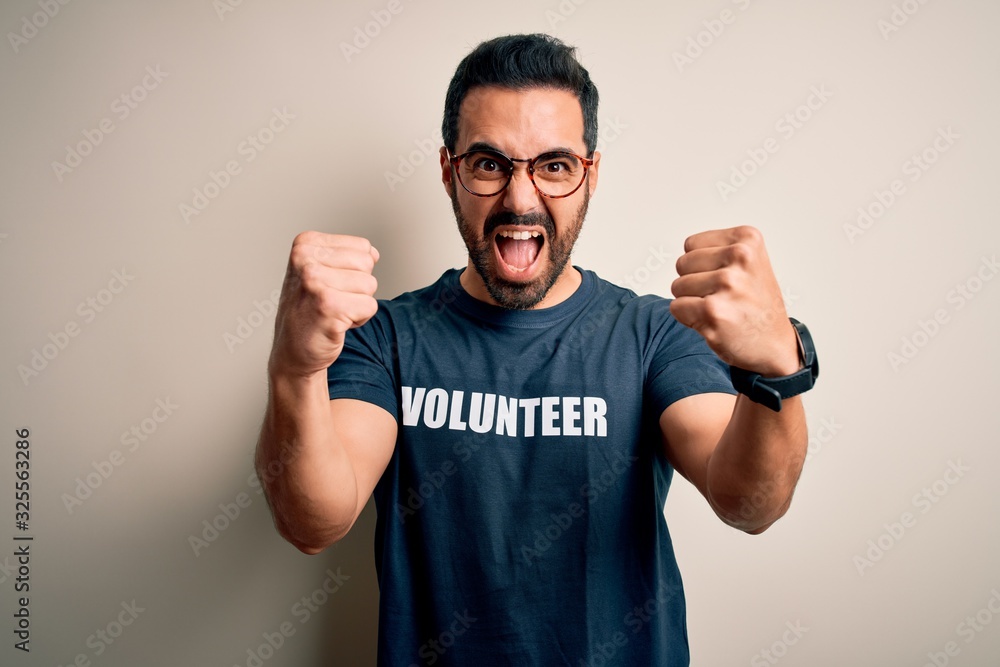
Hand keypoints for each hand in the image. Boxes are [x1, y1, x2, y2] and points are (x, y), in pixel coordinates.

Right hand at [270, 232, 379, 377]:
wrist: (292, 352)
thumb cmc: (308, 311)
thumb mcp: (318, 271)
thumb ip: (346, 256)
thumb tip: (374, 254)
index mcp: (304, 244)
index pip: (362, 247)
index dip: (353, 271)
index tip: (329, 285)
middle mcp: (305, 259)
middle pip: (367, 264)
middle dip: (358, 287)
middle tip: (332, 301)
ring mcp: (315, 281)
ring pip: (370, 285)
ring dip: (358, 304)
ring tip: (333, 312)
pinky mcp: (328, 306)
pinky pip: (370, 306)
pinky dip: (359, 319)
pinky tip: (335, 323)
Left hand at [669, 226, 797, 376]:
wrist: (774, 343)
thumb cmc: (755, 302)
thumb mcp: (749, 260)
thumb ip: (716, 249)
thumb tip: (682, 256)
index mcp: (747, 238)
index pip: (691, 245)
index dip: (701, 265)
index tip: (726, 278)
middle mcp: (740, 256)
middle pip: (682, 264)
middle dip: (694, 283)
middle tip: (722, 297)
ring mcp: (728, 283)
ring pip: (677, 286)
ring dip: (692, 301)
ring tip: (720, 308)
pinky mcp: (714, 311)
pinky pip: (676, 307)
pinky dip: (688, 318)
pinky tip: (713, 322)